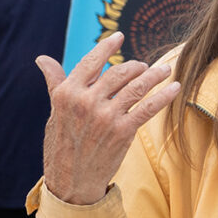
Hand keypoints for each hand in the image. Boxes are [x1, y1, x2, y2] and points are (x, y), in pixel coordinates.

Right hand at [35, 32, 180, 205]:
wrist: (71, 180)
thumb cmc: (61, 144)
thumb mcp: (55, 111)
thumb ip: (56, 83)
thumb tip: (42, 59)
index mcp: (67, 93)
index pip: (90, 61)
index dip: (106, 47)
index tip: (119, 36)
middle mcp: (86, 101)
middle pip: (118, 73)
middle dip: (135, 66)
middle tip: (144, 66)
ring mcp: (106, 116)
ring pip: (136, 87)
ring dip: (154, 75)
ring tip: (165, 70)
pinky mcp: (123, 131)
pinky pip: (148, 108)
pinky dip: (164, 96)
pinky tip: (175, 88)